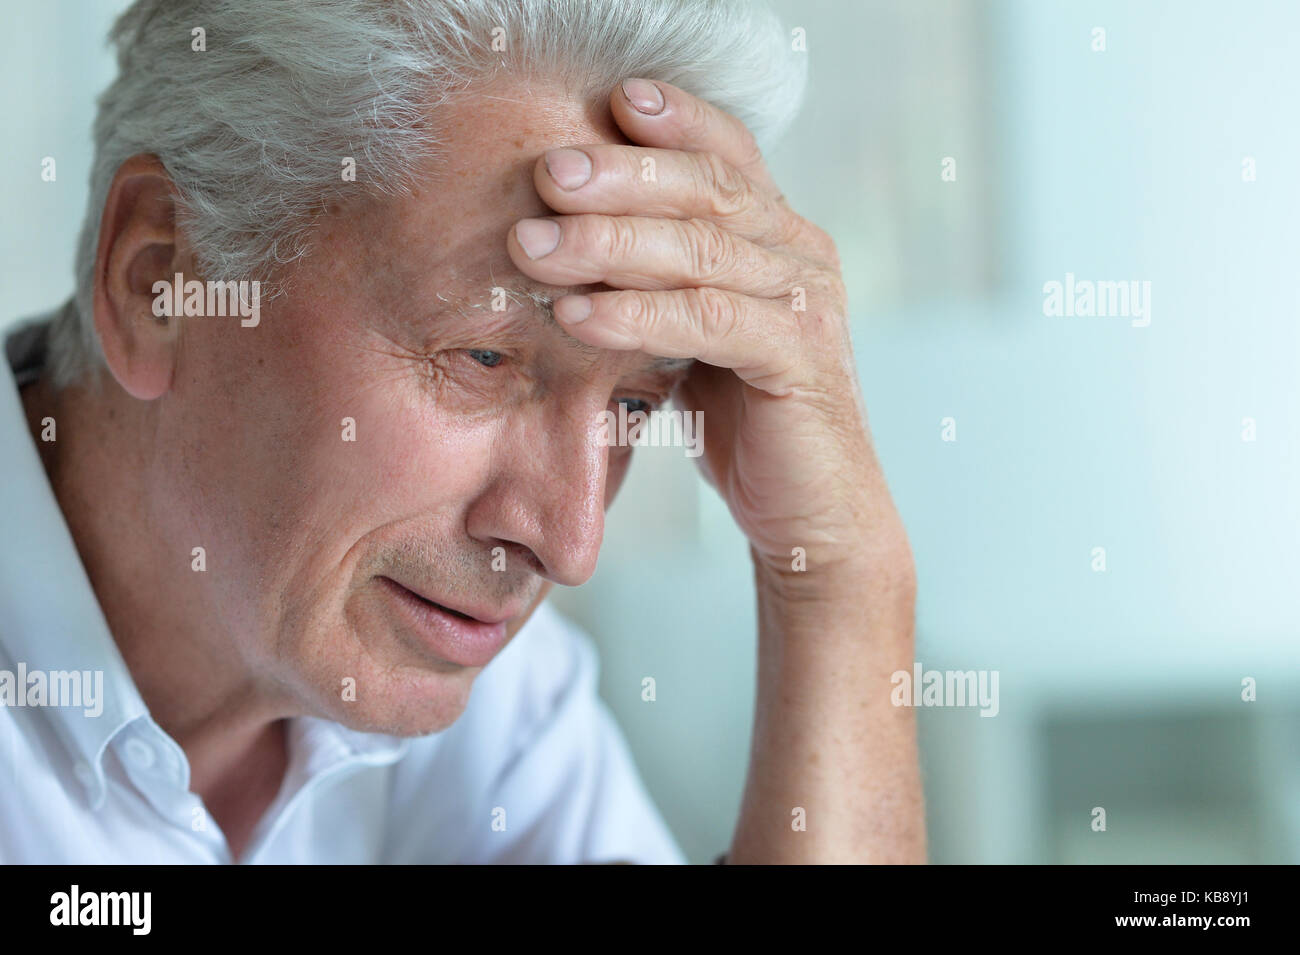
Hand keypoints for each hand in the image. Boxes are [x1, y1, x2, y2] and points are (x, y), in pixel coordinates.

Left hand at [507, 78, 905, 581]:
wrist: (812, 510)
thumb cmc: (744, 420)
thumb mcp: (693, 334)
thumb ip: (657, 281)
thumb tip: (561, 236)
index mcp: (777, 236)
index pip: (726, 156)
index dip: (674, 121)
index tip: (606, 99)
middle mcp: (801, 255)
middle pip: (708, 189)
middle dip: (620, 176)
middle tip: (546, 173)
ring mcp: (807, 305)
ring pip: (702, 250)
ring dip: (610, 243)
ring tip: (534, 246)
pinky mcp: (801, 361)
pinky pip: (711, 321)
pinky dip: (638, 314)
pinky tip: (578, 314)